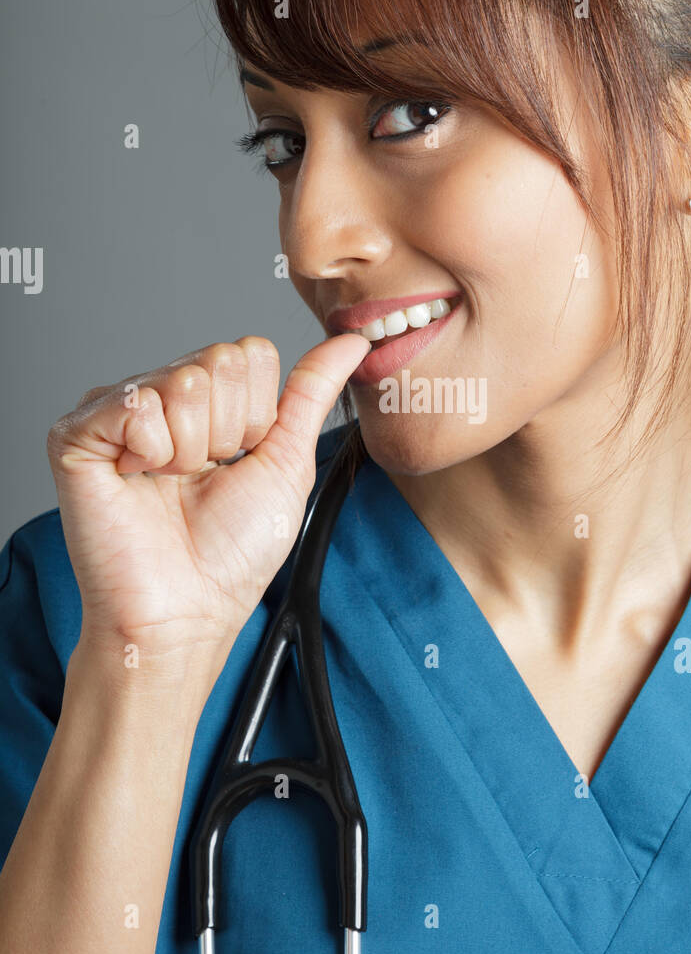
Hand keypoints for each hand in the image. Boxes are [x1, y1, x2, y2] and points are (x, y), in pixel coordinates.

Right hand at [47, 334, 369, 667]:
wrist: (187, 610)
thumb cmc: (231, 554)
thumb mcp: (287, 463)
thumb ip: (312, 394)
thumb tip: (350, 343)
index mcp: (209, 402)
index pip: (250, 353)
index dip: (259, 416)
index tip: (238, 462)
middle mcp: (162, 398)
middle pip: (221, 360)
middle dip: (229, 431)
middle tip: (200, 478)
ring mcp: (118, 412)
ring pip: (185, 382)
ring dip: (192, 449)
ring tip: (170, 484)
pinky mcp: (78, 433)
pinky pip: (135, 403)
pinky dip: (151, 452)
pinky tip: (137, 480)